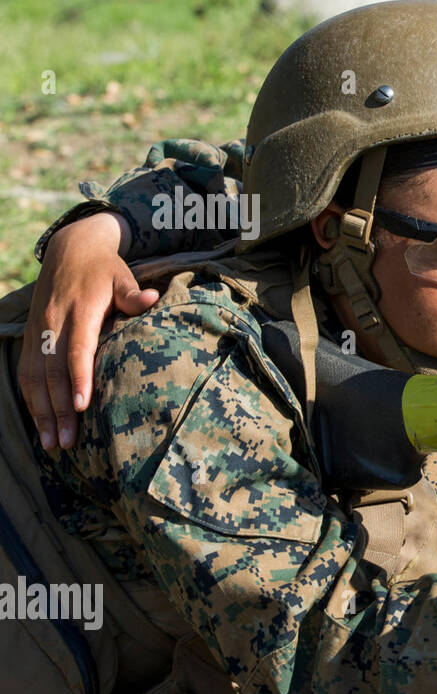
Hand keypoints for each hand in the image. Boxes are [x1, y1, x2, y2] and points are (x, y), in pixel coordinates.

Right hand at [18, 212, 157, 449]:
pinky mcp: (30, 338)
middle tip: (67, 443)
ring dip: (42, 413)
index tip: (82, 407)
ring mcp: (38, 332)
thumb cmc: (105, 269)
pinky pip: (26, 372)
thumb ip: (134, 294)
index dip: (79, 378)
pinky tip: (40, 424)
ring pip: (34, 377)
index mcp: (79, 310)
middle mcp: (53, 323)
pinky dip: (31, 399)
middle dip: (59, 410)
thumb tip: (152, 298)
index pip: (76, 349)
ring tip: (52, 444)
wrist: (69, 250)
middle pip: (53, 372)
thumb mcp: (123, 275)